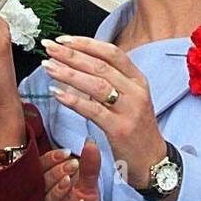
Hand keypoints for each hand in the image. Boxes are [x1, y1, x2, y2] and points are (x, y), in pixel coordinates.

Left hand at [39, 36, 164, 188]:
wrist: (152, 161)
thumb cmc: (136, 129)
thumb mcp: (131, 99)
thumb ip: (112, 81)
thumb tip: (80, 64)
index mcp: (138, 80)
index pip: (112, 54)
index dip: (87, 44)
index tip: (63, 39)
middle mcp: (136, 92)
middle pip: (101, 66)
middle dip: (72, 55)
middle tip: (48, 47)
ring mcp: (130, 110)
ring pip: (96, 85)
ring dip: (69, 73)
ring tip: (48, 66)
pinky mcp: (120, 129)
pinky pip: (92, 110)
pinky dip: (73, 100)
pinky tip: (56, 93)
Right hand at [41, 138, 101, 200]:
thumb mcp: (88, 189)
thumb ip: (89, 168)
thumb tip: (91, 142)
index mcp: (47, 189)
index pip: (40, 169)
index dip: (50, 159)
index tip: (66, 152)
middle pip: (40, 185)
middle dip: (54, 172)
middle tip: (72, 163)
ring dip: (58, 191)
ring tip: (70, 181)